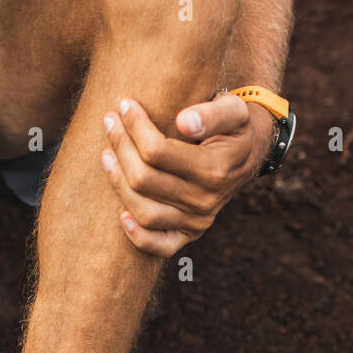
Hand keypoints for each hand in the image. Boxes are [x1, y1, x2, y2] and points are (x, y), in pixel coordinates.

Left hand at [101, 93, 273, 256]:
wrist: (246, 155)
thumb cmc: (232, 127)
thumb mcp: (233, 110)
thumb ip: (213, 113)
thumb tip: (184, 123)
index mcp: (214, 169)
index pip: (158, 151)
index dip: (135, 127)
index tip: (125, 105)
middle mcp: (205, 201)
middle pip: (144, 180)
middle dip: (121, 147)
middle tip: (110, 122)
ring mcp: (197, 221)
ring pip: (144, 211)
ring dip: (118, 183)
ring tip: (106, 155)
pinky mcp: (189, 235)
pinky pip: (159, 246)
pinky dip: (137, 236)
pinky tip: (120, 214)